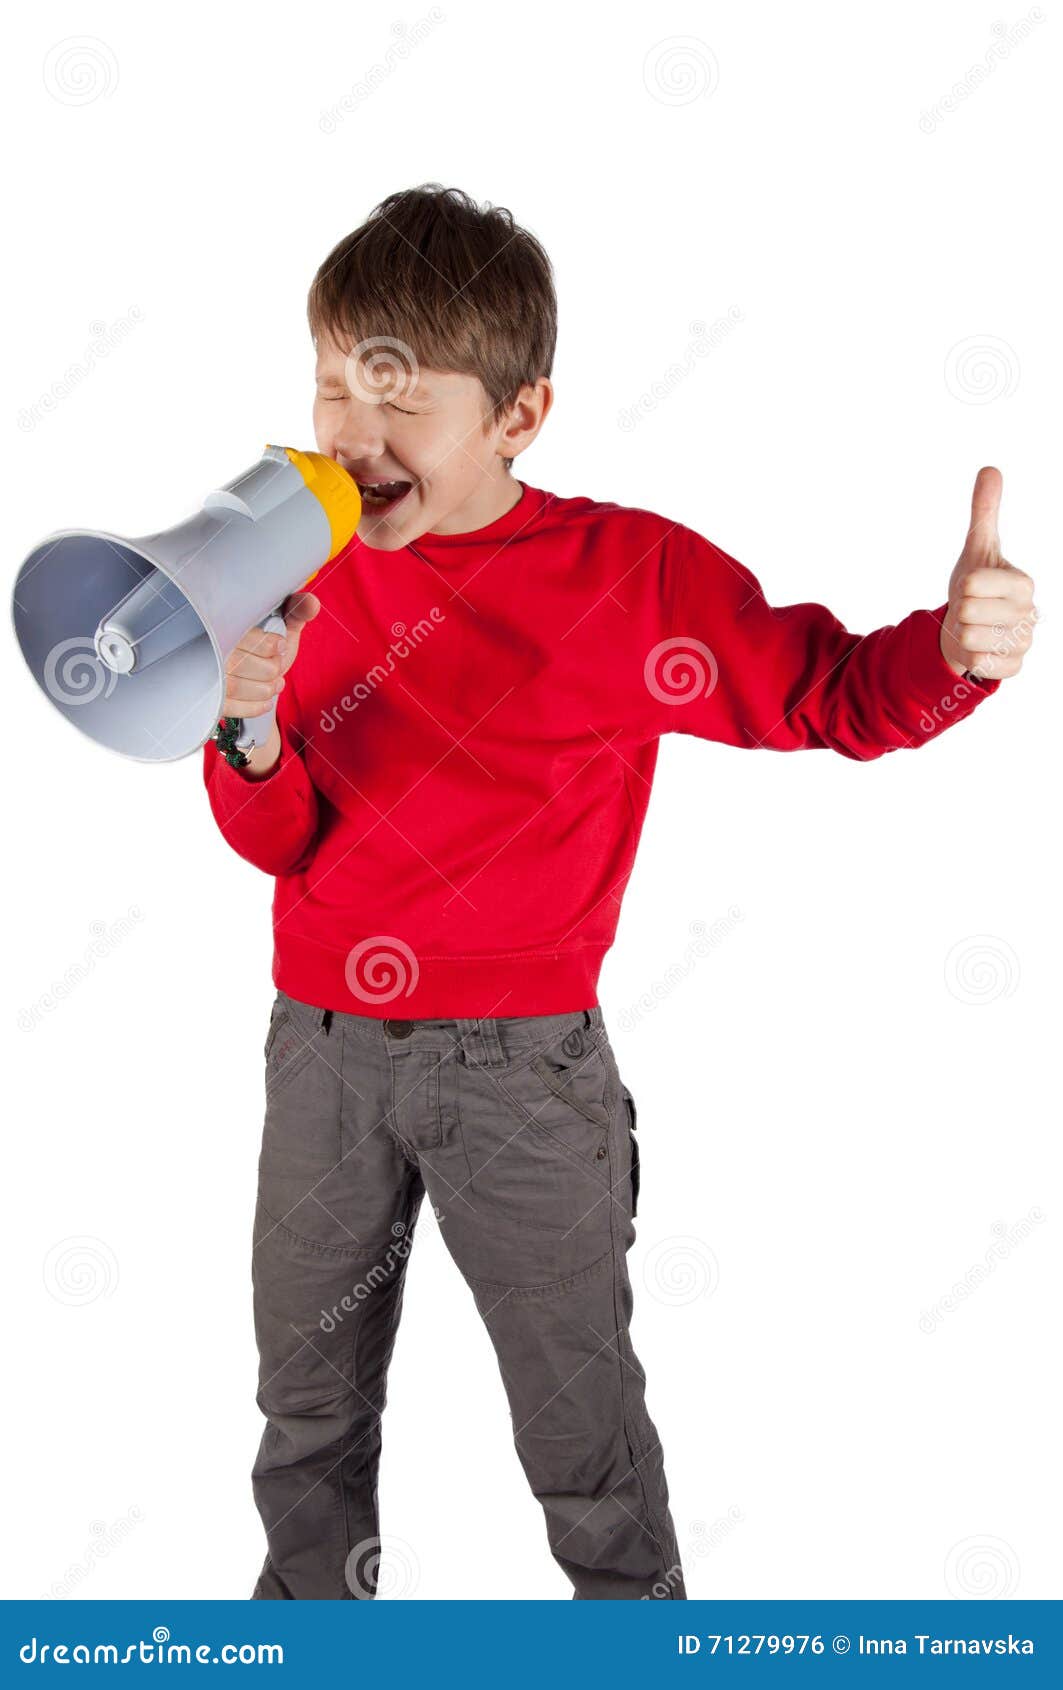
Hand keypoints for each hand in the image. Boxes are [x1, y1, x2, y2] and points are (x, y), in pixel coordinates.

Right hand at [221, 589, 320, 720]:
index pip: (243, 636)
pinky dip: (254, 706)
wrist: (255, 675)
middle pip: (240, 662)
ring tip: (275, 682)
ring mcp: (206, 674)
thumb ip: (296, 611)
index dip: (269, 645)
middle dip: (270, 669)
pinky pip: (229, 707)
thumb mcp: (283, 626)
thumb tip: (311, 603)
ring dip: (265, 688)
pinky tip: (267, 700)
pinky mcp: (210, 699)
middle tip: (276, 666)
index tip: (280, 646)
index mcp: (224, 623)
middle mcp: (209, 648)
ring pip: (234, 686)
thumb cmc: (266, 646)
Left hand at [940, 467, 1035, 679]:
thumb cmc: (976, 586)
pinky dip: (972, 657)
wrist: (970, 626)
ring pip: (970, 639)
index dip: (962, 585)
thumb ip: (984, 511)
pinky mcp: (1013, 667)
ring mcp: (1023, 641)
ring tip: (973, 628)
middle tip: (970, 610)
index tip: (972, 586)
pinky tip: (979, 648)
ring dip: (962, 635)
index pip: (972, 583)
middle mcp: (1029, 613)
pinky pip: (982, 664)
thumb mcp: (978, 547)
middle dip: (959, 611)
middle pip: (967, 612)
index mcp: (1022, 583)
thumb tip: (990, 469)